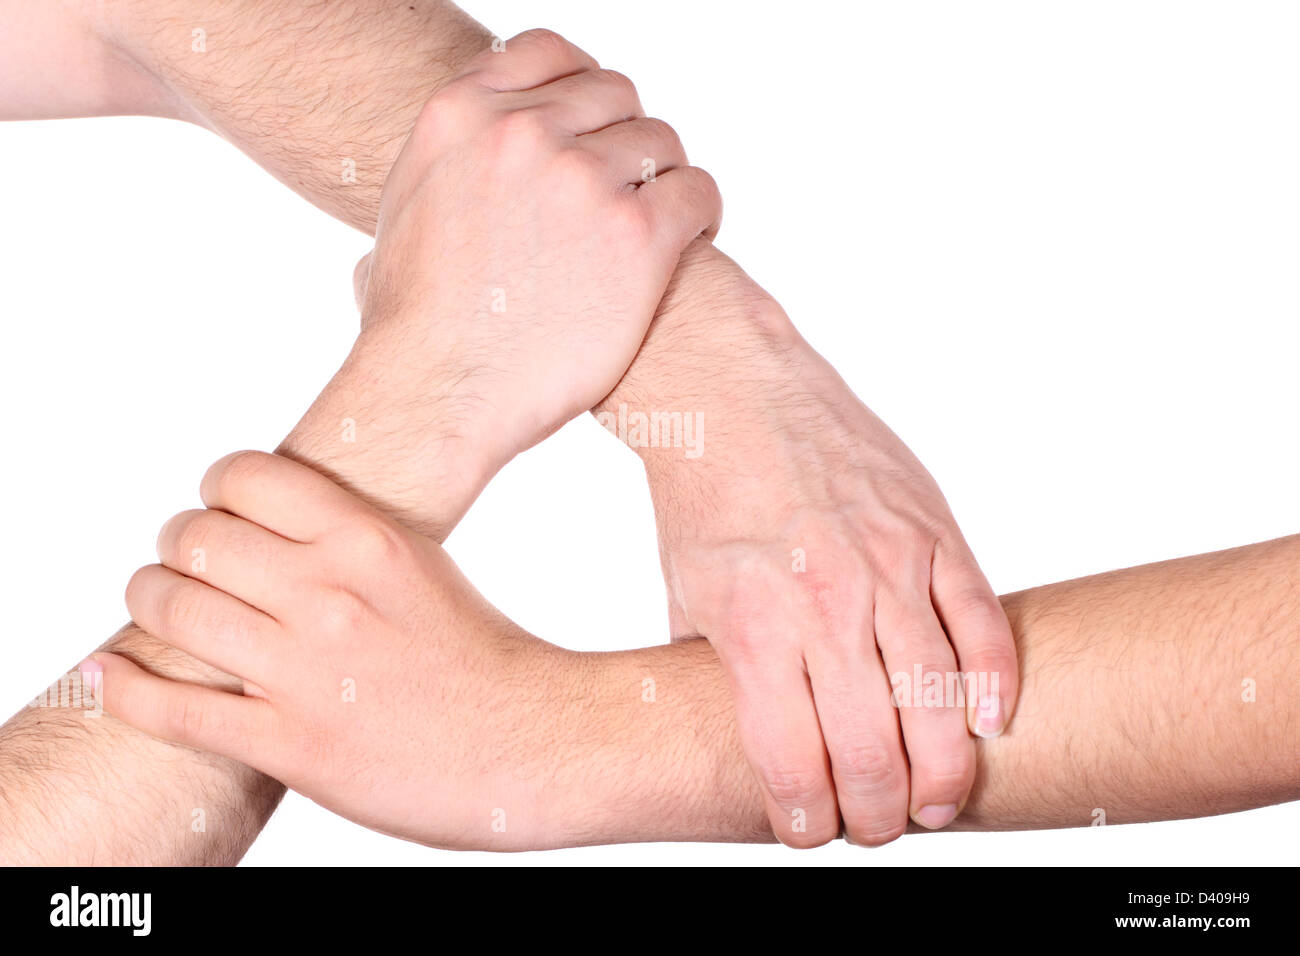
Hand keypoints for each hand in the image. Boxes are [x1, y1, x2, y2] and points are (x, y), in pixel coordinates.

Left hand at [89, 451, 577, 850]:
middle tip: (182, 563)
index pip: (243, 477)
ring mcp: (304, 670)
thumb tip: (274, 522)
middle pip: (195, 538)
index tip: (217, 512)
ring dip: (149, 602)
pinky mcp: (289, 742)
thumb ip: (344, 540)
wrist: (527, 742)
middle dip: (175, 546)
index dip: (214, 490)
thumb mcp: (419, 566)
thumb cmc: (482, 654)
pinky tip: (111, 678)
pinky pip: (175, 710)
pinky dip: (127, 691)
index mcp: (366, 540)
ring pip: (173, 610)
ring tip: (157, 606)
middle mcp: (328, 594)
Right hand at [353, 28, 719, 471]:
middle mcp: (524, 132)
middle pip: (616, 95)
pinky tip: (683, 247)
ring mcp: (584, 178)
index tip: (594, 128)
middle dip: (624, 141)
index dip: (582, 90)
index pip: (551, 53)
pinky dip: (699, 216)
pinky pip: (697, 192)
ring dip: (662, 181)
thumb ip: (448, 163)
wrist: (438, 394)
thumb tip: (457, 168)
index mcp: (462, 113)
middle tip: (626, 193)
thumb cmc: (415, 326)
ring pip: (661, 142)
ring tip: (654, 228)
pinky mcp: (638, 233)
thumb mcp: (405, 210)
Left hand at [601, 244, 1019, 846]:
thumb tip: (738, 735)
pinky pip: (981, 622)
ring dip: (943, 771)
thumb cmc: (704, 498)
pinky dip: (994, 683)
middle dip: (876, 810)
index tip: (810, 829)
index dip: (804, 816)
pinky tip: (989, 724)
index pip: (791, 759)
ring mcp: (888, 563)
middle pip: (873, 746)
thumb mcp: (686, 595)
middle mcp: (825, 601)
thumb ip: (716, 671)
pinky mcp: (931, 530)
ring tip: (934, 801)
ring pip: (938, 698)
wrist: (732, 392)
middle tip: (875, 824)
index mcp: (753, 623)